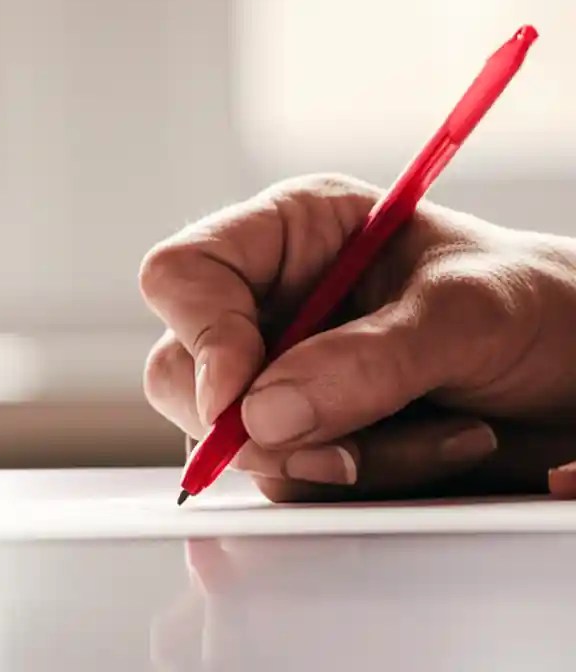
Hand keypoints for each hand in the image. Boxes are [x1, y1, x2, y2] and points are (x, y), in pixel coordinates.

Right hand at [140, 174, 575, 500]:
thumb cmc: (540, 307)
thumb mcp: (467, 313)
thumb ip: (366, 360)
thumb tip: (262, 413)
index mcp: (293, 236)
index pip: (184, 275)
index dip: (199, 334)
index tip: (241, 396)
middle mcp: (273, 304)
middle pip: (181, 370)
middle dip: (256, 423)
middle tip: (340, 446)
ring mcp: (283, 377)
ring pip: (235, 441)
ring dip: (330, 459)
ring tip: (438, 436)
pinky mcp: (307, 437)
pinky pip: (287, 482)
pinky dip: (356, 486)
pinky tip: (432, 451)